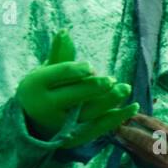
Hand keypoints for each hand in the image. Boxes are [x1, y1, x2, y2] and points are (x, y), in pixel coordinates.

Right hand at [16, 30, 136, 146]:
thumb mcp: (47, 70)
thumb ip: (60, 54)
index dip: (77, 70)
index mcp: (36, 86)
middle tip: (111, 80)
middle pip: (75, 96)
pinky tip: (134, 107)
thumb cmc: (45, 89)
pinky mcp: (77, 136)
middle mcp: (47, 107)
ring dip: (110, 101)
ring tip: (125, 88)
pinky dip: (118, 118)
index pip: (59, 75)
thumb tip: (65, 31)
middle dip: (95, 87)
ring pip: (89, 113)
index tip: (91, 67)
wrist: (33, 122)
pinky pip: (100, 127)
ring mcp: (62, 124)